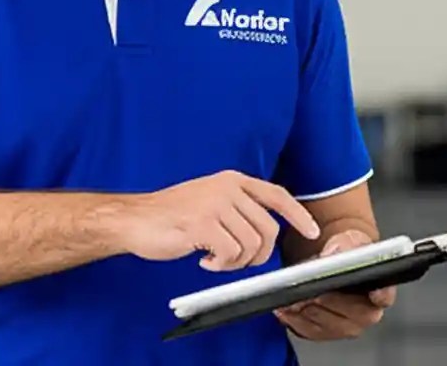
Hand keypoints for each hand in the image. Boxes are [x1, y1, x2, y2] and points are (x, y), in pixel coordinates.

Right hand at [119, 170, 319, 270]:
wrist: (134, 219)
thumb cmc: (171, 215)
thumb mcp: (210, 199)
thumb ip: (238, 209)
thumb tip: (265, 233)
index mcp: (232, 180)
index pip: (277, 195)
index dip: (299, 215)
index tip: (312, 231)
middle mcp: (227, 188)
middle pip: (268, 229)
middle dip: (259, 255)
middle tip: (239, 261)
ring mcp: (215, 205)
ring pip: (250, 245)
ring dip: (236, 263)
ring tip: (215, 259)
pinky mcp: (202, 225)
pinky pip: (231, 255)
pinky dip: (221, 266)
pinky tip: (204, 260)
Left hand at [274, 229, 396, 339]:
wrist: (334, 265)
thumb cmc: (347, 255)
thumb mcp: (349, 241)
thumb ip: (345, 245)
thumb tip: (332, 255)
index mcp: (380, 290)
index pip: (384, 295)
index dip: (378, 294)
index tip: (369, 290)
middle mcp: (367, 314)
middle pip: (350, 314)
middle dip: (326, 301)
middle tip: (311, 290)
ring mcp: (346, 327)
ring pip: (326, 325)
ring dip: (307, 311)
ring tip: (292, 297)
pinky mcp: (325, 333)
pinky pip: (308, 331)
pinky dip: (294, 319)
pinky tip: (286, 307)